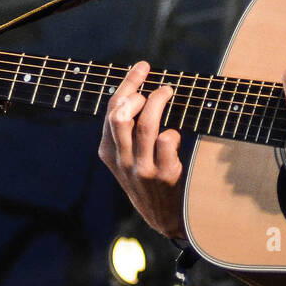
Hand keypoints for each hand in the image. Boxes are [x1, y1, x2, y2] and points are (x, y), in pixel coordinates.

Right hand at [97, 60, 186, 238]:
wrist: (165, 219)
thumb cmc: (149, 180)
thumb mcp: (128, 160)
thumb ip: (128, 133)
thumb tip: (141, 91)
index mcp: (109, 153)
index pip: (111, 110)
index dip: (128, 84)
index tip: (143, 67)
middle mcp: (122, 161)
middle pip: (122, 114)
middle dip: (139, 91)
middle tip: (158, 87)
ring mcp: (142, 170)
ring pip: (146, 125)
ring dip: (159, 102)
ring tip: (169, 93)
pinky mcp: (164, 177)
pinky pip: (167, 142)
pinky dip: (173, 132)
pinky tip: (176, 134)